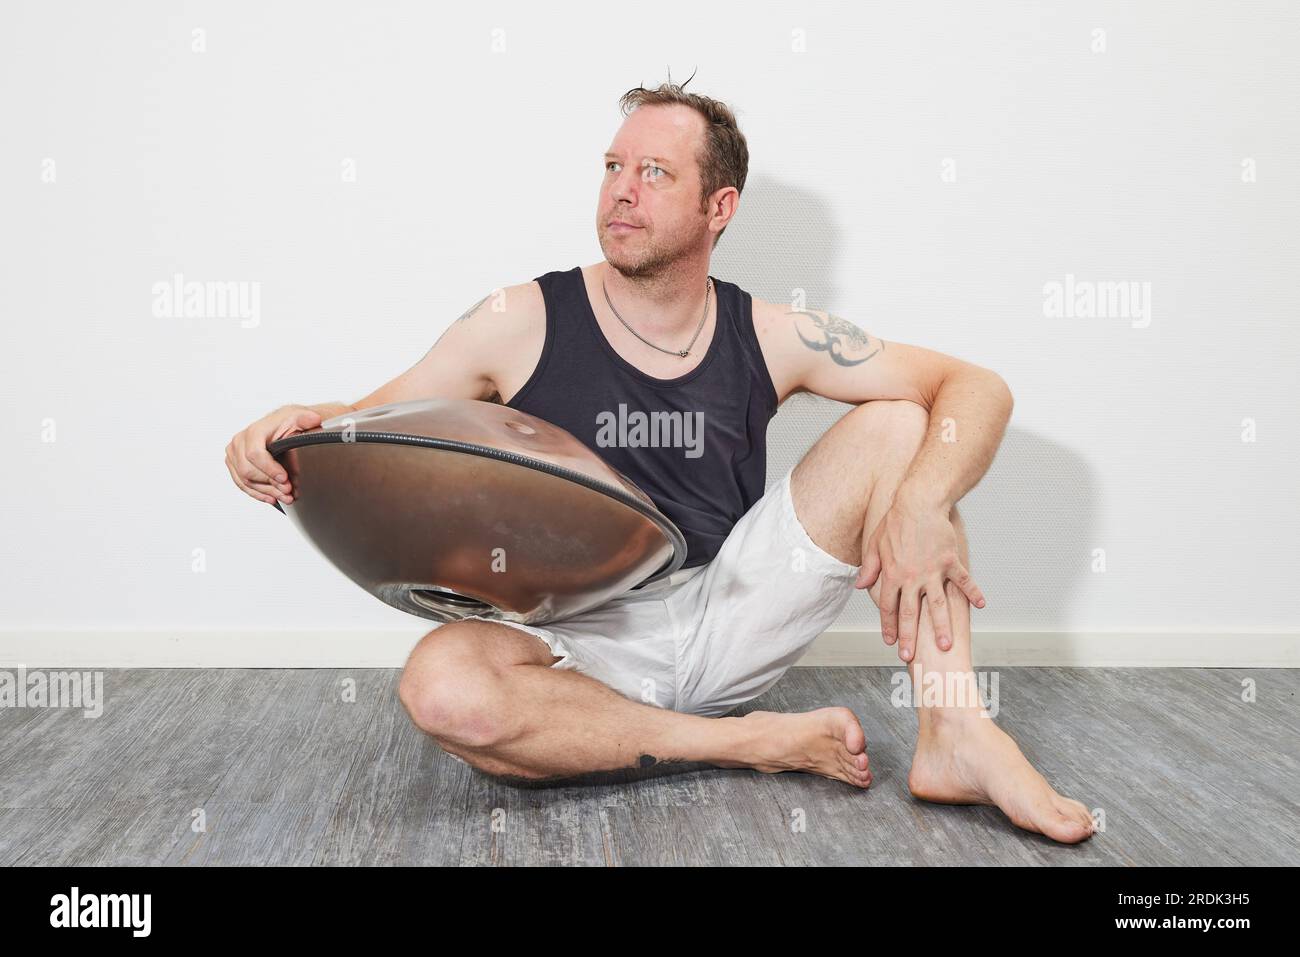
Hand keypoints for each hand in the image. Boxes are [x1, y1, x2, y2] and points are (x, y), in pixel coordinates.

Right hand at [224, 405, 323, 504]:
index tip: (284, 478)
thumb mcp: (299, 417)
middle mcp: (240, 442)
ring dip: (266, 492)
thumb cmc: (287, 421)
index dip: (269, 469)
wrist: (281, 424)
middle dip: (270, 484)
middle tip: (288, 490)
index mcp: (253, 431)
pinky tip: (271, 497)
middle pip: (248, 470)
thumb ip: (306, 418)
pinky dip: (257, 493)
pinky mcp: (234, 464)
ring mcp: (235, 454)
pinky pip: (241, 484)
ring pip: (245, 480)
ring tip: (284, 497)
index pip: (254, 454)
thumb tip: (314, 419)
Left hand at [856, 496, 985, 660]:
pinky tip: (981, 605)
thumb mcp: (875, 545)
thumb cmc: (895, 522)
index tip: (891, 642)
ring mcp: (932, 570)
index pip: (888, 606)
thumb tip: (860, 586)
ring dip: (941, 626)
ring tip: (946, 645)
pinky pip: (962, 580)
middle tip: (910, 657)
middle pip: (910, 612)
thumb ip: (870, 568)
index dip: (889, 625)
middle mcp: (911, 577)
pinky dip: (973, 592)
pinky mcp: (950, 560)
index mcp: (892, 575)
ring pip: (937, 604)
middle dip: (909, 636)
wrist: (918, 502)